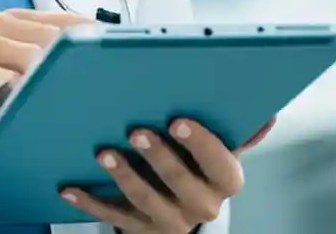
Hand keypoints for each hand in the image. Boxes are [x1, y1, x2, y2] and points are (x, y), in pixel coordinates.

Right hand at [0, 9, 90, 162]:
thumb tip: (100, 61)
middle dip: (72, 63)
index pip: (62, 21)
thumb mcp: (21, 78)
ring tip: (60, 100)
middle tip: (93, 89)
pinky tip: (24, 104)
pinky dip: (16, 89)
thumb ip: (48, 63)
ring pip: (28, 54)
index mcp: (10, 21)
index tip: (116, 61)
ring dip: (46, 78)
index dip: (90, 41)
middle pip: (49, 36)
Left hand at [59, 117, 276, 232]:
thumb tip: (267, 113)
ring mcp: (170, 221)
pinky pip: (113, 217)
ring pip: (146, 202)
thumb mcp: (219, 148)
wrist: (180, 208)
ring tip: (103, 153)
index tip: (177, 120)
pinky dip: (90, 202)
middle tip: (136, 131)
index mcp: (225, 180)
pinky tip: (69, 188)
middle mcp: (202, 206)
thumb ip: (237, 130)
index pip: (221, 164)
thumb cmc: (198, 165)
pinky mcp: (140, 230)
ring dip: (123, 177)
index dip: (201, 144)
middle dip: (158, 157)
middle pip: (182, 184)